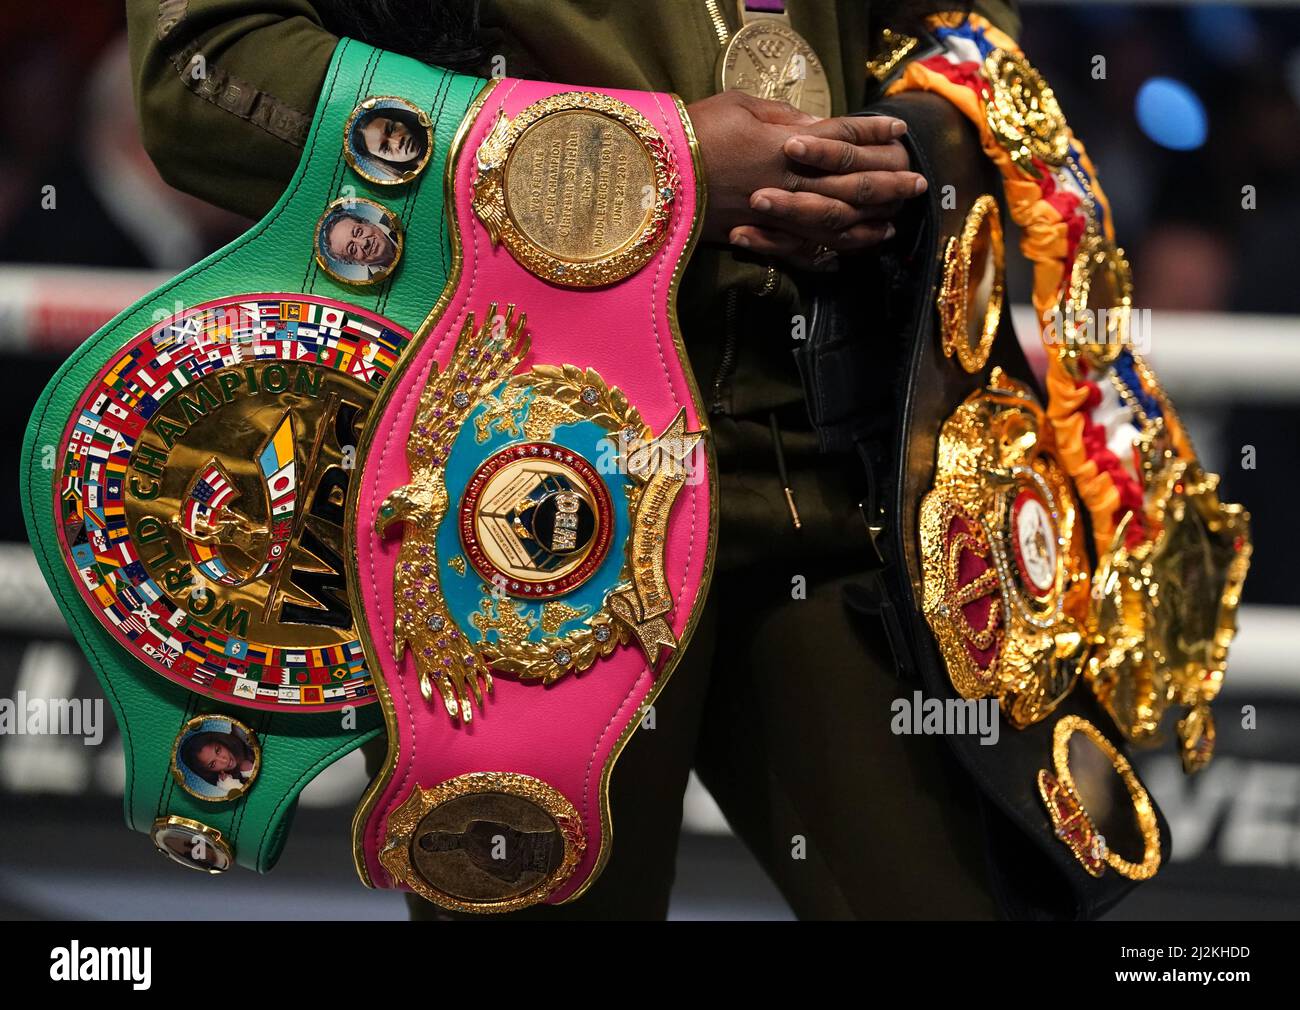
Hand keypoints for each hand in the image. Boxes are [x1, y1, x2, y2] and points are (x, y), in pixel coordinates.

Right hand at [686, 91, 926, 269]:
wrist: (652, 177)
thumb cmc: (692, 133)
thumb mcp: (738, 105)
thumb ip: (782, 117)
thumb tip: (813, 126)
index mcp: (787, 145)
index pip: (844, 137)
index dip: (875, 131)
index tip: (901, 129)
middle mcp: (790, 183)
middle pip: (853, 185)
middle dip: (890, 184)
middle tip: (918, 185)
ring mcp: (775, 216)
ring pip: (837, 225)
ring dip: (869, 226)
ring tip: (893, 224)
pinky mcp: (756, 239)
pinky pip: (800, 253)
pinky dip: (826, 257)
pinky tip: (842, 259)